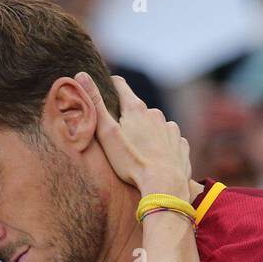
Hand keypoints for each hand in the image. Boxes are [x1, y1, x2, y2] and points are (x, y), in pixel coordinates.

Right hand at [75, 71, 191, 201]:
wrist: (165, 186)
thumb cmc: (131, 163)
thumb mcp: (106, 134)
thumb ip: (95, 105)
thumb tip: (81, 75)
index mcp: (135, 109)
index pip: (119, 85)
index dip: (109, 86)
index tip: (103, 90)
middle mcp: (156, 114)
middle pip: (137, 109)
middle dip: (128, 117)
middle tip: (118, 135)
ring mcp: (170, 129)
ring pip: (155, 125)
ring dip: (147, 133)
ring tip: (138, 152)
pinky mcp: (181, 145)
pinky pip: (170, 140)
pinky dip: (162, 146)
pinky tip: (155, 159)